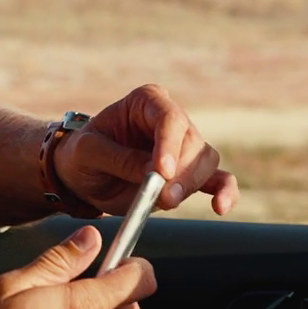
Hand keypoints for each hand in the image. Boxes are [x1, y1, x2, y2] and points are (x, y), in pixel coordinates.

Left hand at [53, 84, 239, 215]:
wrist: (83, 177)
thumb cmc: (82, 156)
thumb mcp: (87, 153)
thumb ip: (119, 159)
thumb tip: (154, 172)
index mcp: (146, 102)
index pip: (168, 117)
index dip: (169, 144)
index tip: (162, 171)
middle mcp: (170, 120)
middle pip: (192, 141)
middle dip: (181, 171)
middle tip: (163, 196)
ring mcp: (184, 147)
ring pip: (205, 161)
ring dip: (191, 184)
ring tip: (167, 202)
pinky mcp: (190, 175)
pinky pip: (218, 180)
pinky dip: (225, 192)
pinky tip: (221, 206)